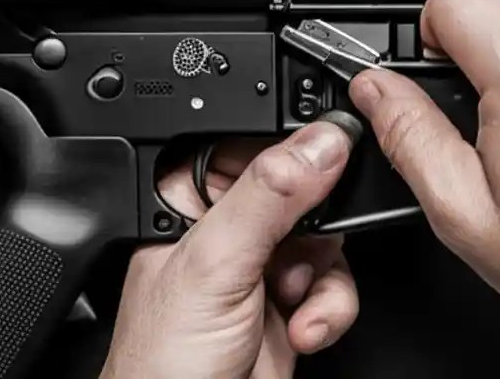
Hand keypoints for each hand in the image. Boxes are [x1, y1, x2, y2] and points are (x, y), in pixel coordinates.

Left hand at [100, 121, 359, 378]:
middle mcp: (228, 228)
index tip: (333, 148)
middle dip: (319, 224)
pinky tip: (303, 328)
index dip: (296, 143)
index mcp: (191, 198)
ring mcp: (262, 269)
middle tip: (307, 245)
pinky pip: (337, 286)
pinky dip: (333, 308)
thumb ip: (268, 197)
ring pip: (329, 240)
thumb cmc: (162, 362)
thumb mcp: (216, 262)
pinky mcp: (292, 308)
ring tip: (294, 299)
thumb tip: (320, 143)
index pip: (254, 143)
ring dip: (326, 276)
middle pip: (305, 189)